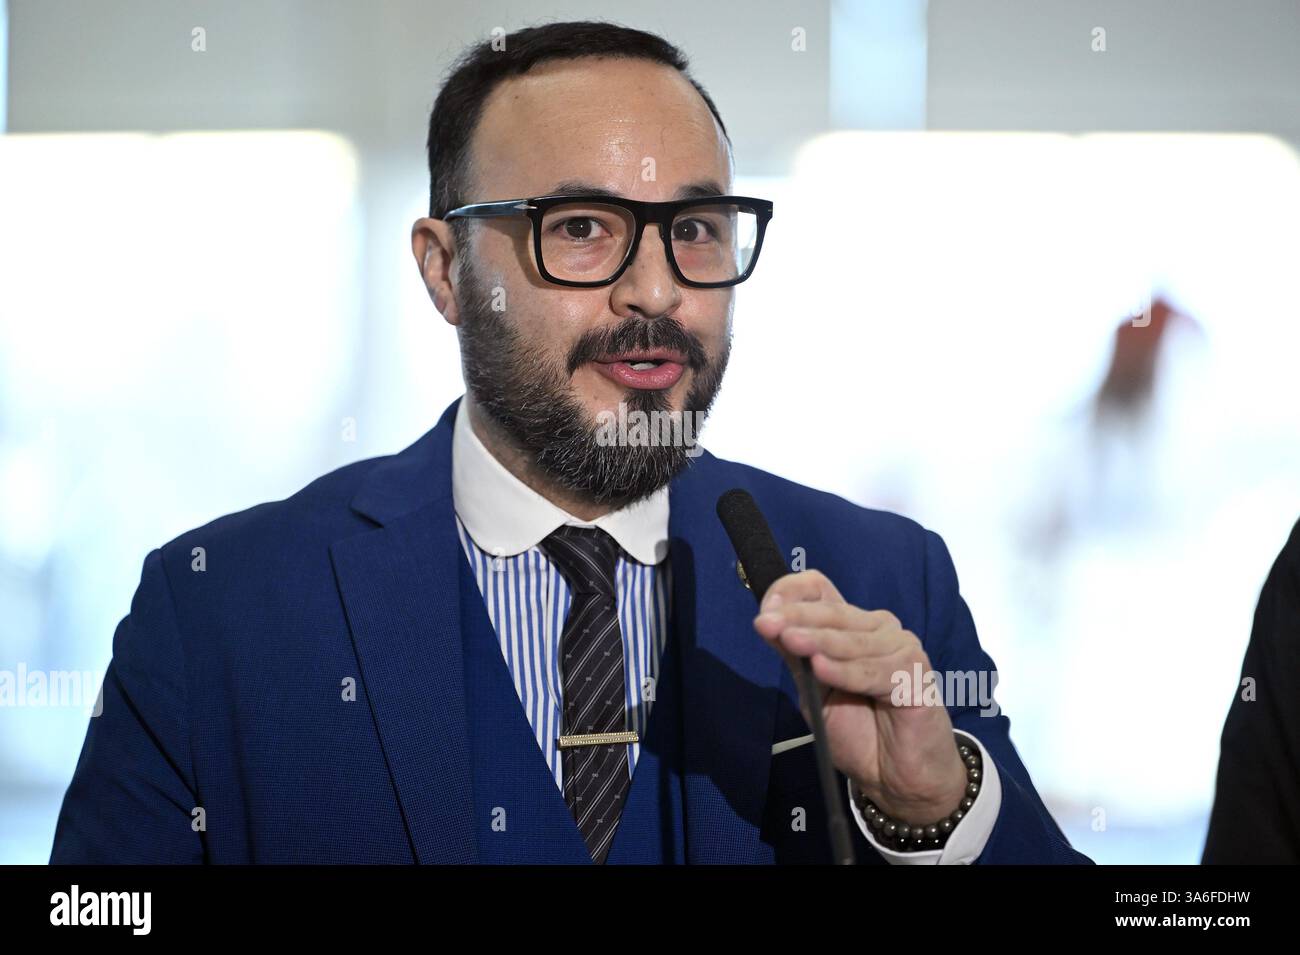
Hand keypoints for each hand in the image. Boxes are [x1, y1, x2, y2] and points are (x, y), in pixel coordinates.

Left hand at [753, 569, 967, 824]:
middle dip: (796, 618)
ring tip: (790, 641)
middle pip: (833, 611)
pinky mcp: (915, 674)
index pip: (820, 589)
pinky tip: (821, 669)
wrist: (895, 776)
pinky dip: (845, 671)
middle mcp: (877, 628)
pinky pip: (873, 672)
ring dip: (818, 641)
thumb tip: (765, 621)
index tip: (766, 614)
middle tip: (766, 625)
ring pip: (851, 639)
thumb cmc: (859, 731)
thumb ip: (796, 657)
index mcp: (850, 626)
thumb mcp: (815, 690)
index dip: (791, 595)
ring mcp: (900, 647)